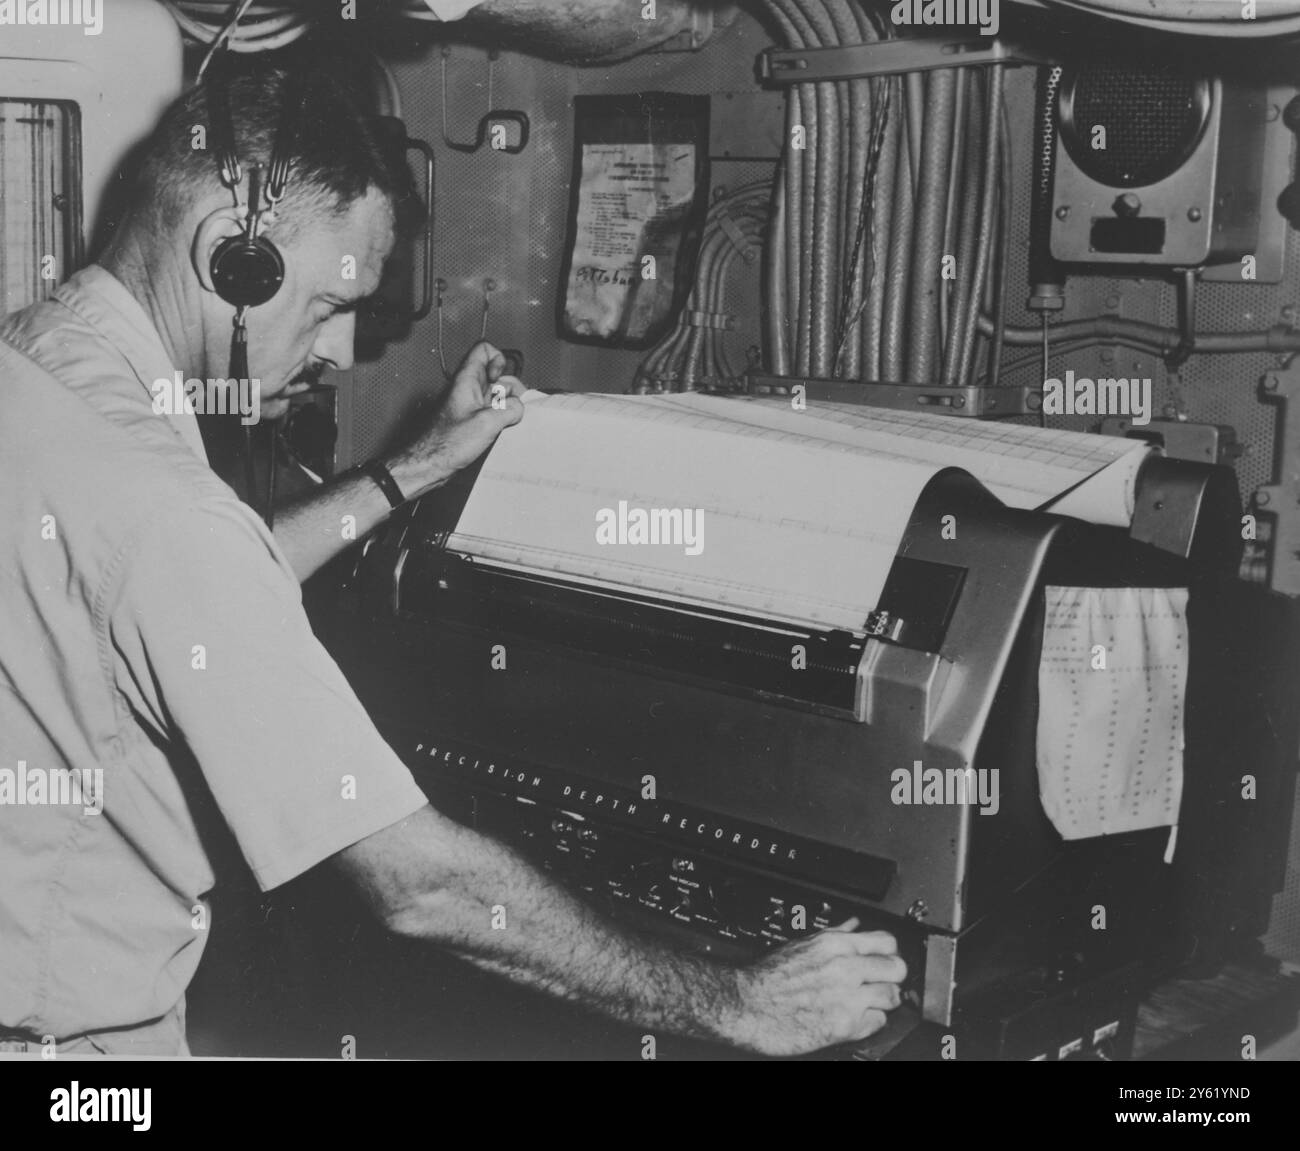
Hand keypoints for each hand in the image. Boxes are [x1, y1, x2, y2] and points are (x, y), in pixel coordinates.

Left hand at [387, 341, 525, 497]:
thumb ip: (510, 409)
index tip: (499, 379)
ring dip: (508, 407)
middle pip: (499, 376)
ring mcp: (472, 404)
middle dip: (510, 390)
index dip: (497, 360)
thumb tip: (519, 407)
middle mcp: (469, 388)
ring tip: (505, 423)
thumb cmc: (447, 444)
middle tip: (510, 407)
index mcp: (467, 380)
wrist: (431, 463)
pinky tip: (500, 431)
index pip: (484, 350)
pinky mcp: (474, 419)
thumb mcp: (487, 423)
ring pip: (499, 395)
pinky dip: (502, 418)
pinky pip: (494, 411)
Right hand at [724, 920, 906, 1056]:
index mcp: (836, 944)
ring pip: (892, 996)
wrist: (747, 1005)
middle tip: (881, 982)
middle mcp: (846, 967)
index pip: (887, 941)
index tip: (884, 959)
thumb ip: (835, 934)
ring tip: (869, 1002)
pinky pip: (878, 1022)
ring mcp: (848, 997)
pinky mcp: (846, 1025)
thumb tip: (854, 924)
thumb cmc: (769, 976)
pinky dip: (870, 1022)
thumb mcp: (803, 943)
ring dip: (883, 1001)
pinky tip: (856, 1017)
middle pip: (897, 969)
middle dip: (891, 977)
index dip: (888, 952)